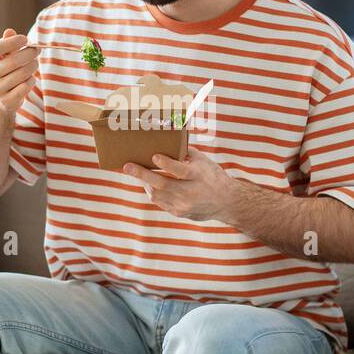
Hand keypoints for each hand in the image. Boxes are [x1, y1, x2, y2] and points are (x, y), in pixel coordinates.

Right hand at [0, 27, 36, 115]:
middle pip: (12, 61)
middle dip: (29, 53)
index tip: (24, 39)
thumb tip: (9, 32)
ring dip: (32, 66)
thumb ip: (7, 43)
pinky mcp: (6, 102)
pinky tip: (30, 79)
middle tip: (37, 50)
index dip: (11, 42)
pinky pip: (25, 87)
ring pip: (22, 74)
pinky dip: (31, 81)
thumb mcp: (3, 54)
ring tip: (34, 64)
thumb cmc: (4, 69)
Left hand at [123, 146, 239, 221]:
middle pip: (162, 184)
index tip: (153, 156)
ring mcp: (183, 205)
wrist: (226, 203)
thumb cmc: (213, 176)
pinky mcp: (179, 213)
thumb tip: (166, 140)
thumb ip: (186, 152)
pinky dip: (153, 191)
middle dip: (142, 174)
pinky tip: (149, 184)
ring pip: (157, 195)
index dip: (166, 163)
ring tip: (136, 172)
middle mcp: (190, 192)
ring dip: (144, 183)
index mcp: (198, 176)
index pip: (180, 170)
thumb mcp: (204, 161)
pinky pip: (160, 202)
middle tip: (127, 166)